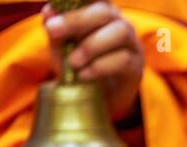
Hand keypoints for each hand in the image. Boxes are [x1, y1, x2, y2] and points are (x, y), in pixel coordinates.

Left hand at [42, 2, 144, 121]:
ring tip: (73, 62)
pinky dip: (100, 67)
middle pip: (105, 11)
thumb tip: (48, 13)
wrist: (96, 98)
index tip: (56, 5)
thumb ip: (55, 30)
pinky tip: (83, 75)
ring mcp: (132, 44)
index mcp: (100, 11)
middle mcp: (119, 22)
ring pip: (120, 33)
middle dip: (77, 19)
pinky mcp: (137, 67)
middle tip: (52, 30)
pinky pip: (124, 60)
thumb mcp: (60, 47)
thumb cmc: (79, 65)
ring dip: (92, 46)